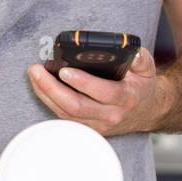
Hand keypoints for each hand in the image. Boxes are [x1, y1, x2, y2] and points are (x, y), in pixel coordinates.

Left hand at [26, 48, 173, 136]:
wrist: (146, 112)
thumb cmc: (142, 86)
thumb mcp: (147, 69)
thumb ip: (140, 58)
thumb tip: (131, 52)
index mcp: (125, 98)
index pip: (102, 92)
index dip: (82, 82)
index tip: (65, 70)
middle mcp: (110, 115)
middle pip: (76, 106)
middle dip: (52, 88)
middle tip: (37, 70)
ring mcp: (98, 124)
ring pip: (66, 114)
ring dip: (46, 94)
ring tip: (34, 75)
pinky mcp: (88, 128)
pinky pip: (64, 117)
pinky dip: (49, 102)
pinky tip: (40, 87)